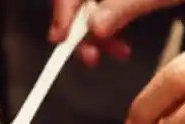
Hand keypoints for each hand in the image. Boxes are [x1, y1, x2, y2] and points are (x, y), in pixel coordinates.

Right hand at [50, 0, 184, 65]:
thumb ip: (123, 6)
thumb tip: (93, 29)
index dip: (62, 11)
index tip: (61, 39)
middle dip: (82, 27)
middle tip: (92, 57)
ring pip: (92, 4)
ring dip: (99, 31)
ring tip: (118, 52)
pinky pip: (106, 5)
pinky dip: (111, 24)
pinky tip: (122, 42)